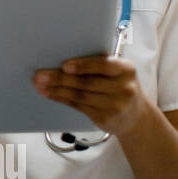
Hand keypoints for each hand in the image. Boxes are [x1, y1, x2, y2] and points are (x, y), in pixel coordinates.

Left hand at [33, 56, 150, 137]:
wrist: (137, 117)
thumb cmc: (120, 87)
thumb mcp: (118, 73)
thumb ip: (98, 65)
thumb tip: (63, 60)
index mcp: (126, 70)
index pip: (105, 65)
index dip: (84, 66)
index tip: (65, 66)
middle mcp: (123, 88)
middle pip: (87, 82)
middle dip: (60, 78)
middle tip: (41, 75)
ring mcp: (115, 105)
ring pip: (80, 96)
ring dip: (56, 89)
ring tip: (40, 84)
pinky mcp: (105, 118)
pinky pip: (78, 106)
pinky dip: (61, 99)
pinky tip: (50, 94)